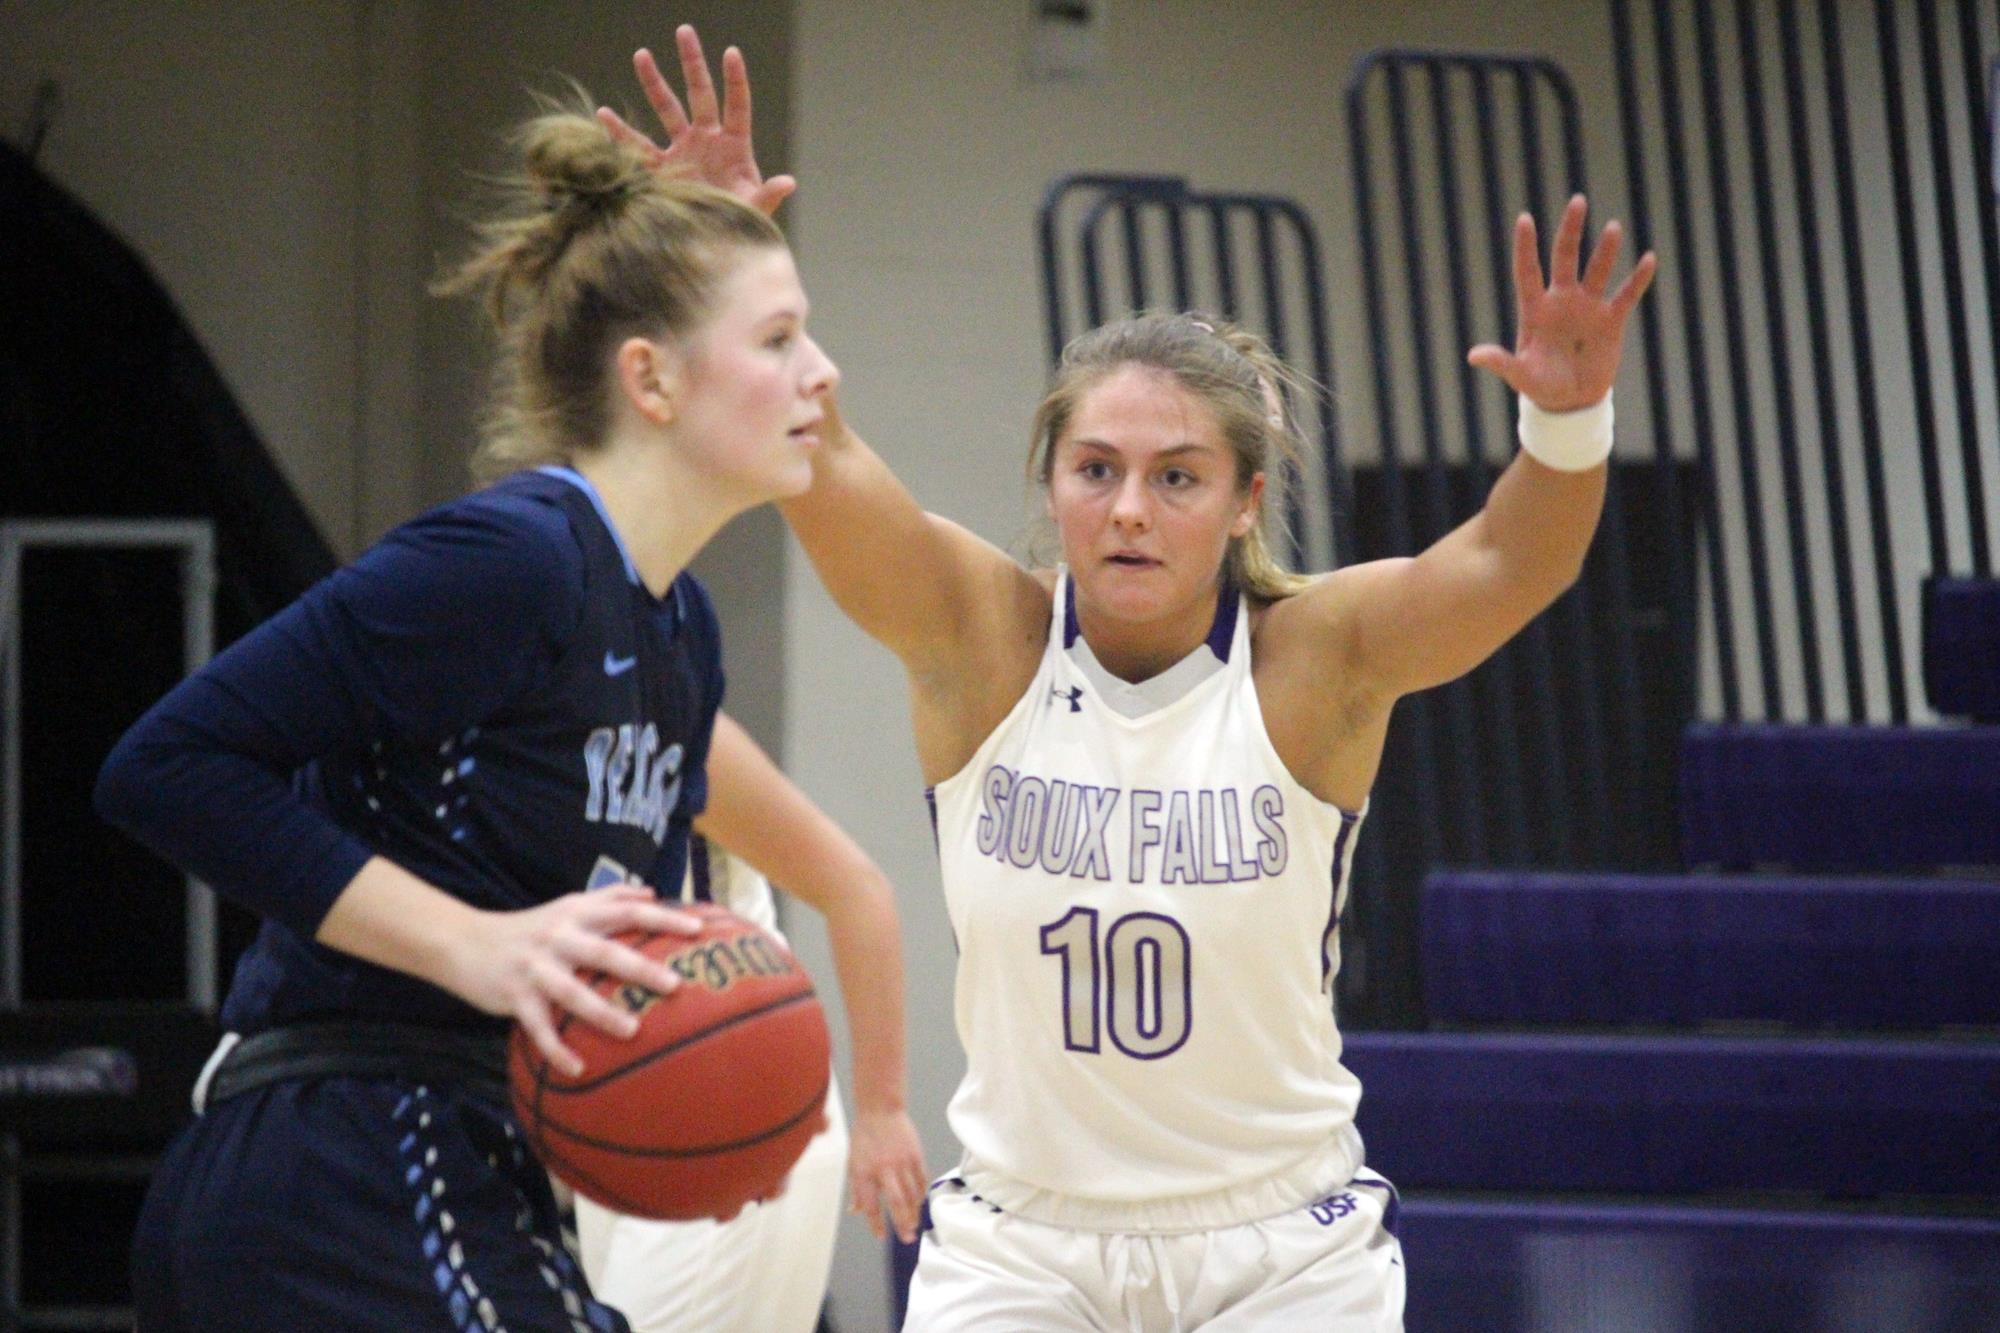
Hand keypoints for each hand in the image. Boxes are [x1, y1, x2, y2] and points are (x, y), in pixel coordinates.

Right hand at [449, 883, 703, 1076]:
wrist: (463, 941)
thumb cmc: (529, 927)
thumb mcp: (567, 905)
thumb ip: (608, 897)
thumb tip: (651, 892)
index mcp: (577, 914)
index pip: (627, 911)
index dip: (663, 919)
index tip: (698, 929)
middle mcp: (559, 937)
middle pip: (605, 951)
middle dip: (640, 967)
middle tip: (675, 984)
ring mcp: (535, 968)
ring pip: (572, 992)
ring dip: (603, 1013)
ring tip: (633, 1031)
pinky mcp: (513, 996)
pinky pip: (538, 1028)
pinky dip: (557, 1050)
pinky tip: (578, 1070)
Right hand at [597, 24, 795, 214]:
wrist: (715, 246)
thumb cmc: (742, 225)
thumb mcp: (755, 209)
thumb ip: (768, 195)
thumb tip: (788, 182)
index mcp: (735, 146)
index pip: (737, 105)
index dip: (735, 81)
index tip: (731, 53)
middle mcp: (707, 141)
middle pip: (700, 94)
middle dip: (692, 63)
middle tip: (684, 31)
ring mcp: (683, 151)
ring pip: (667, 110)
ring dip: (655, 83)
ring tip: (642, 54)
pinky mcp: (662, 169)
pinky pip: (638, 147)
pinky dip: (620, 133)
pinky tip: (603, 116)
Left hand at [845, 1106, 927, 1244]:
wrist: (880, 1109)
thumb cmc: (864, 1136)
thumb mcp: (853, 1162)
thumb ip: (856, 1189)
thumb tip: (855, 1211)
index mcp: (864, 1173)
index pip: (871, 1205)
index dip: (876, 1223)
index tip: (881, 1237)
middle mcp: (883, 1170)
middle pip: (896, 1203)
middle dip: (902, 1224)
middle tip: (908, 1238)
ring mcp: (901, 1162)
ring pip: (911, 1194)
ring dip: (914, 1212)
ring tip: (915, 1224)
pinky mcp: (915, 1155)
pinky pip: (921, 1179)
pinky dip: (921, 1192)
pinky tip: (920, 1201)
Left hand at [1468, 194, 1656, 412]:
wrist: (1572, 402)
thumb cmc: (1540, 386)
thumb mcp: (1520, 375)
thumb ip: (1501, 363)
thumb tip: (1473, 356)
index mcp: (1535, 309)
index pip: (1528, 271)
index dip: (1525, 247)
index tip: (1524, 219)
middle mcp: (1562, 301)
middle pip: (1565, 257)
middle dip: (1570, 230)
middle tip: (1578, 200)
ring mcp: (1588, 307)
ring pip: (1597, 270)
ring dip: (1606, 251)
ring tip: (1613, 227)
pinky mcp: (1611, 320)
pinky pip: (1627, 295)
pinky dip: (1638, 279)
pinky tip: (1649, 259)